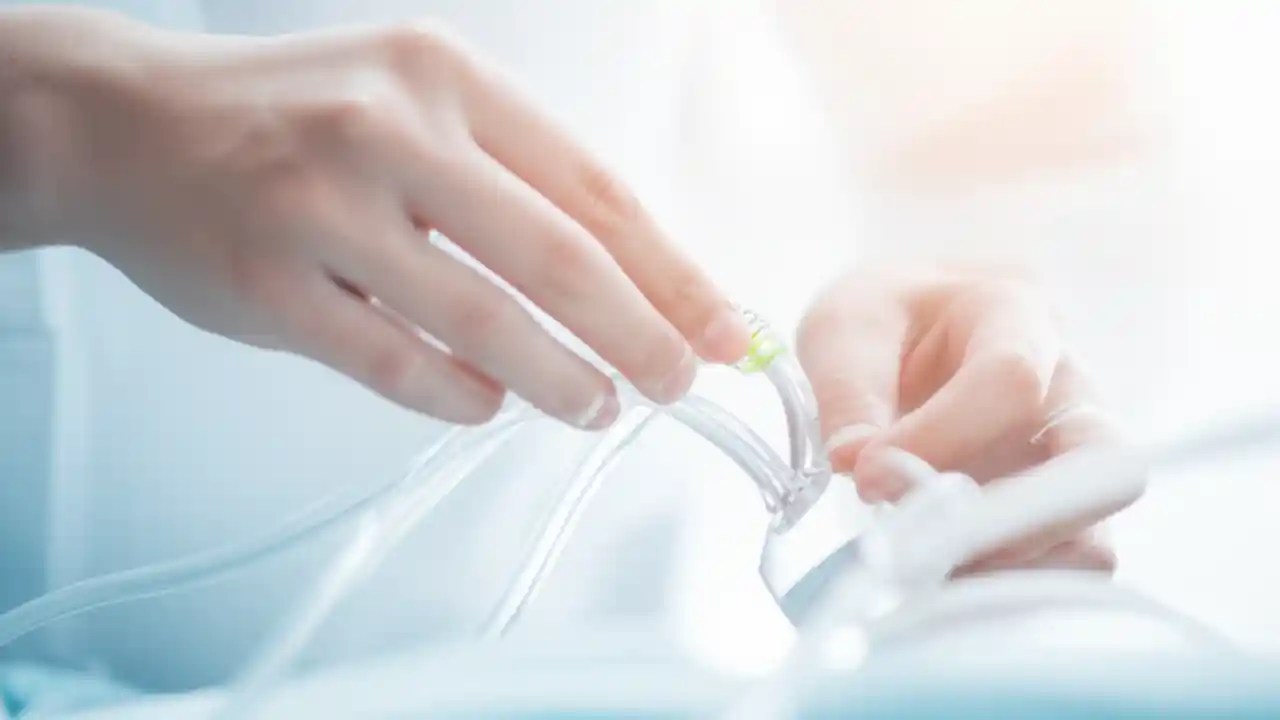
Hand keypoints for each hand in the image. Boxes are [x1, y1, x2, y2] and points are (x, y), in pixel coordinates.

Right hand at [3, 9, 750, 425]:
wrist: (132, 123)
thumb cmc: (299, 117)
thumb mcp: (417, 101)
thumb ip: (511, 177)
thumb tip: (631, 282)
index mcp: (447, 78)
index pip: (595, 188)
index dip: (671, 271)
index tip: (721, 328)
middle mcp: (389, 130)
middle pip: (557, 258)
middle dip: (638, 335)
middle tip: (676, 383)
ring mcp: (320, 208)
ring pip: (480, 320)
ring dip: (557, 378)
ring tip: (597, 407)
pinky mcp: (266, 284)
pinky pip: (390, 362)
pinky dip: (454, 394)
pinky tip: (487, 405)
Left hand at [797, 265, 1127, 573]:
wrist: (903, 326)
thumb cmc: (880, 317)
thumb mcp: (844, 330)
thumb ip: (848, 394)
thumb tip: (857, 465)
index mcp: (1014, 314)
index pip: (1011, 382)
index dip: (941, 438)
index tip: (868, 471)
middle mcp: (1065, 387)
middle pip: (1104, 466)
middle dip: (1018, 519)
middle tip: (928, 537)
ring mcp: (1066, 456)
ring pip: (1093, 532)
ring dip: (1011, 566)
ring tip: (925, 567)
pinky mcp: (1050, 508)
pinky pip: (1058, 564)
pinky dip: (1005, 585)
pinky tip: (937, 578)